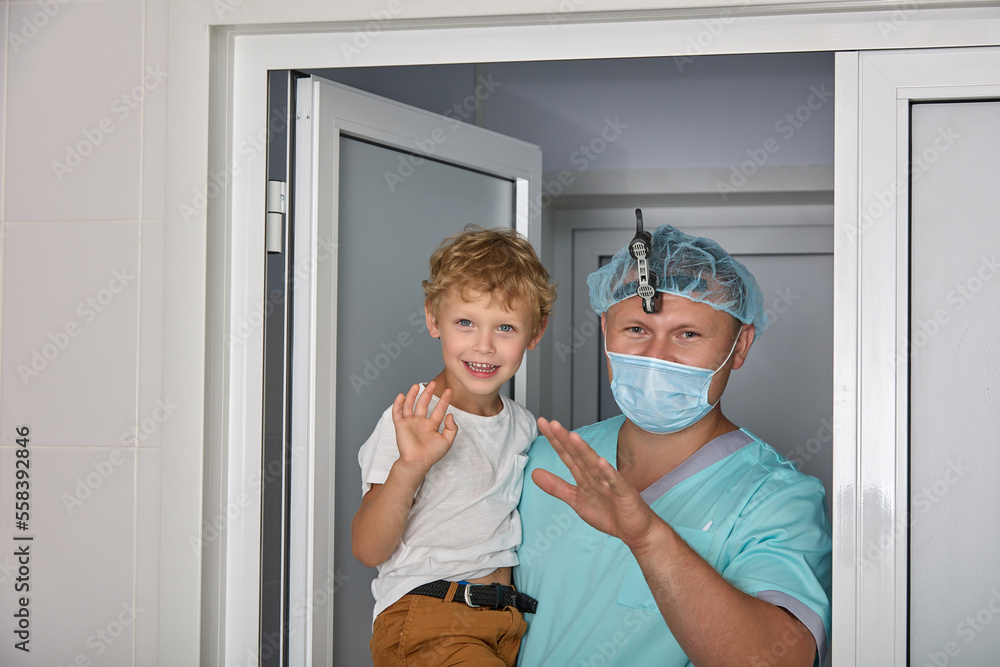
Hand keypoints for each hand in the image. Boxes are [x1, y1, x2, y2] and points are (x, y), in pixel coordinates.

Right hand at [391, 382, 457, 475]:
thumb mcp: (447, 441)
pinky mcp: (400, 425)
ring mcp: (410, 423)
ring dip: (413, 395)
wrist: (417, 462)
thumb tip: (450, 414)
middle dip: (428, 393)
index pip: (438, 409)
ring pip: (410, 405)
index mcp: (432, 426)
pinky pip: (397, 412)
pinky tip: (402, 395)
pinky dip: (398, 403)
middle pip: (424, 404)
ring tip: (417, 385)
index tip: (449, 391)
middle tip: (433, 383)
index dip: (444, 400)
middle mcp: (420, 422)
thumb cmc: (432, 454)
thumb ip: (452, 428)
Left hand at [532, 417, 657, 551]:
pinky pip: (615, 482)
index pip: (567, 454)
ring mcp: (610, 482)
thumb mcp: (576, 500)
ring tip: (572, 437)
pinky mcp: (623, 493)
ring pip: (594, 465)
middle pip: (578, 455)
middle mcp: (596, 475)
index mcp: (584, 476)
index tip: (542, 423)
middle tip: (551, 423)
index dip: (555, 440)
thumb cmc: (608, 513)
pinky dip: (608, 473)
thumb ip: (556, 487)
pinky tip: (601, 462)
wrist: (633, 530)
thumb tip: (534, 473)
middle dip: (565, 439)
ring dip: (584, 451)